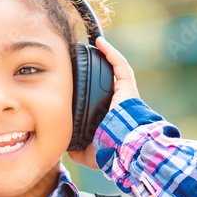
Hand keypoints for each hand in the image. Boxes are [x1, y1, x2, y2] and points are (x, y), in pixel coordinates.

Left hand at [68, 37, 141, 169]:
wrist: (124, 146)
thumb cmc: (111, 151)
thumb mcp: (90, 154)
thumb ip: (79, 151)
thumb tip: (68, 151)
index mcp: (111, 117)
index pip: (100, 100)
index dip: (92, 91)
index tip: (77, 83)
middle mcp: (118, 103)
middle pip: (107, 82)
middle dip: (98, 70)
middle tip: (82, 60)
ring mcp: (124, 93)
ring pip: (115, 70)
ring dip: (105, 57)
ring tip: (92, 46)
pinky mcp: (127, 86)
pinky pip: (119, 65)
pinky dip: (110, 53)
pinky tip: (99, 42)